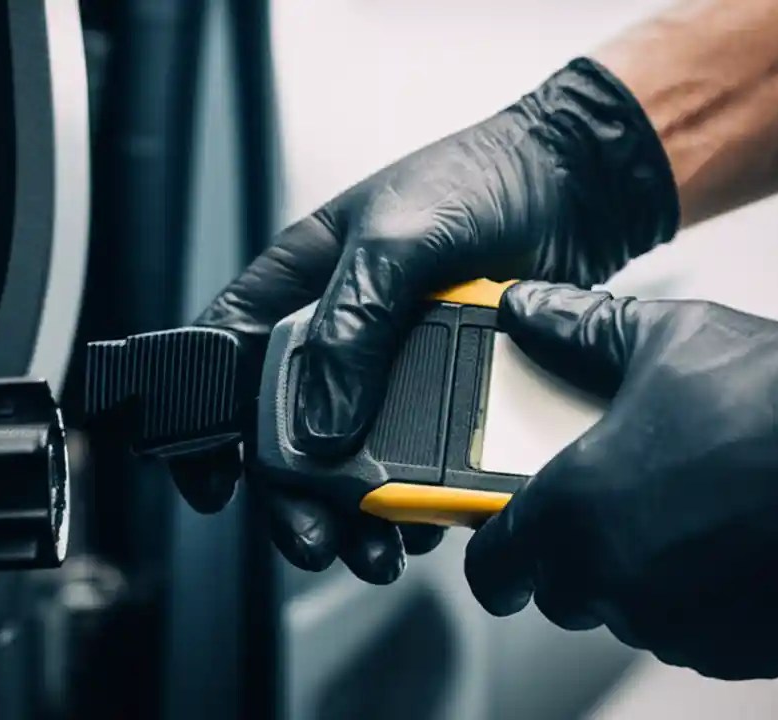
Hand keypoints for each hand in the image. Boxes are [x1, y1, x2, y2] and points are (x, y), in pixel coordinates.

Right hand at [170, 58, 678, 583]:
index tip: (213, 481)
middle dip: (290, 497)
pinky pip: (416, 464)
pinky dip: (415, 502)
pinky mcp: (444, 398)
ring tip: (372, 551)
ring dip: (352, 517)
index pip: (223, 356)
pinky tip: (425, 523)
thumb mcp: (397, 238)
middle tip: (310, 537)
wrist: (575, 188)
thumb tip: (322, 425)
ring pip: (349, 462)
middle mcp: (337, 336)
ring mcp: (390, 372)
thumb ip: (352, 323)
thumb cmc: (478, 181)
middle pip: (285, 433)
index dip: (203, 423)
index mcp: (300, 285)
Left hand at [465, 282, 777, 678]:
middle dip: (570, 556)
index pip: (494, 568)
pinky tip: (729, 545)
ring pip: (625, 614)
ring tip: (684, 510)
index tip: (502, 542)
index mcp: (577, 508)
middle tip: (610, 503)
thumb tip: (528, 308)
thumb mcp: (663, 338)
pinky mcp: (738, 646)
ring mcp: (678, 620)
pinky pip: (691, 634)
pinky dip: (697, 601)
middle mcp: (617, 578)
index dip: (492, 554)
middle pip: (559, 592)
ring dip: (637, 575)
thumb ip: (577, 330)